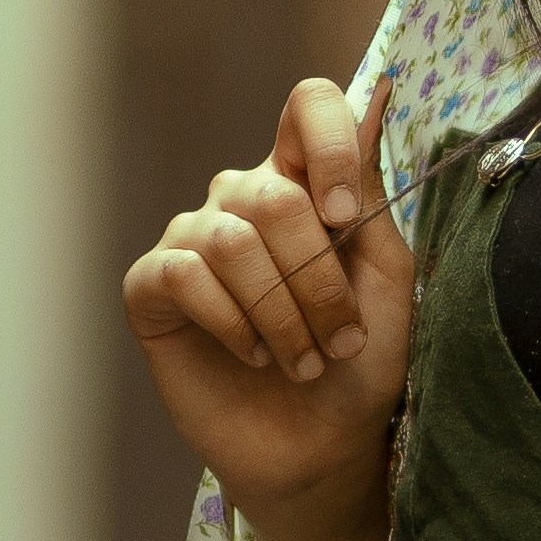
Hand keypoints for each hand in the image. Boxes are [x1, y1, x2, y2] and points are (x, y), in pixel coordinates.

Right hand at [123, 75, 412, 540]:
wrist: (323, 447)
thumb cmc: (360, 363)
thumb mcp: (386, 275)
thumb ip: (370, 192)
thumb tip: (379, 93)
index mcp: (304, 184)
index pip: (307, 106)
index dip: (327, 145)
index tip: (342, 218)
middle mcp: (242, 202)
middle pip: (272, 193)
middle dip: (317, 279)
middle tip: (340, 340)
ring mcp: (192, 242)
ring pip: (231, 239)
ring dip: (282, 312)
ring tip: (305, 362)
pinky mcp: (153, 291)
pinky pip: (184, 275)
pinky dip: (232, 322)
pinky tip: (254, 356)